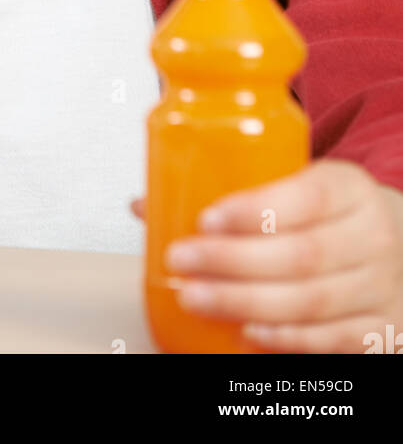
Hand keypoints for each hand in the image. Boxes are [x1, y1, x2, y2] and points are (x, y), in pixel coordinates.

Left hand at [130, 160, 402, 352]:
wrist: (396, 241)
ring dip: (245, 303)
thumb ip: (232, 191)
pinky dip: (285, 337)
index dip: (254, 211)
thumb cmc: (332, 212)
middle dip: (233, 262)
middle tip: (182, 261)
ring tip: (196, 297)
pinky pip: (330, 340)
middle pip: (301, 256)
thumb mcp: (297, 183)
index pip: (306, 197)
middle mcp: (373, 235)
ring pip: (311, 302)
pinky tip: (245, 330)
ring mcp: (380, 286)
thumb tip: (145, 204)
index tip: (206, 219)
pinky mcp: (380, 329)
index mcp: (348, 187)